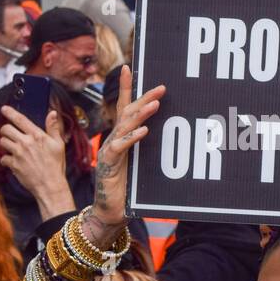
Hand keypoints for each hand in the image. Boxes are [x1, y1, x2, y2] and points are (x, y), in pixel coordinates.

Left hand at [0, 105, 73, 214]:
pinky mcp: (13, 164)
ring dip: (5, 144)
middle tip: (10, 134)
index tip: (4, 109)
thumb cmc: (56, 166)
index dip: (10, 112)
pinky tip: (13, 161)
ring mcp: (18, 154)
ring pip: (2, 142)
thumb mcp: (59, 144)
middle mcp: (25, 142)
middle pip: (6, 129)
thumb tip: (52, 114)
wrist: (50, 185)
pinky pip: (3, 158)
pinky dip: (6, 159)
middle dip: (6, 130)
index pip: (20, 119)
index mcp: (37, 135)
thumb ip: (53, 128)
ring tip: (12, 148)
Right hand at [88, 66, 164, 239]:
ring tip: (156, 103)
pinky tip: (144, 130)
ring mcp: (109, 150)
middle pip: (127, 112)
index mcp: (121, 138)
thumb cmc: (127, 191)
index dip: (127, 87)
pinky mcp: (108, 163)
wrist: (111, 213)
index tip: (129, 68)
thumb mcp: (141, 166)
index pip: (124, 107)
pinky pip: (120, 147)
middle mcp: (113, 140)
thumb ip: (149, 151)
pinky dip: (132, 137)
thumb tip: (171, 138)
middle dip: (144, 97)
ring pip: (125, 125)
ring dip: (141, 113)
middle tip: (162, 87)